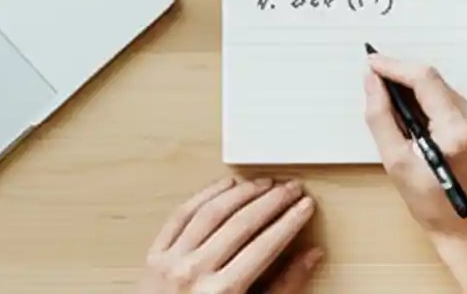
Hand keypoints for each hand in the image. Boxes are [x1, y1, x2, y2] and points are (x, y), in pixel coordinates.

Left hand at [138, 177, 321, 293]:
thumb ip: (283, 288)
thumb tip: (311, 255)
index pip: (265, 246)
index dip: (289, 222)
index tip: (305, 205)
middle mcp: (194, 274)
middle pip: (241, 224)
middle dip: (272, 201)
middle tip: (292, 188)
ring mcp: (171, 263)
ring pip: (211, 213)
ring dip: (241, 193)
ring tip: (264, 183)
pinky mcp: (154, 256)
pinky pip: (181, 215)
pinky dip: (204, 196)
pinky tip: (224, 186)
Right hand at [364, 56, 466, 293]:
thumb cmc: (434, 207)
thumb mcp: (396, 163)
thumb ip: (381, 117)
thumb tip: (372, 83)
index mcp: (458, 132)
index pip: (424, 79)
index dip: (394, 66)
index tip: (373, 63)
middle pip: (434, 82)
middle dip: (403, 79)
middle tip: (377, 84)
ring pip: (443, 90)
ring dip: (417, 92)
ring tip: (395, 108)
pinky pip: (453, 102)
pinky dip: (432, 104)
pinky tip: (418, 120)